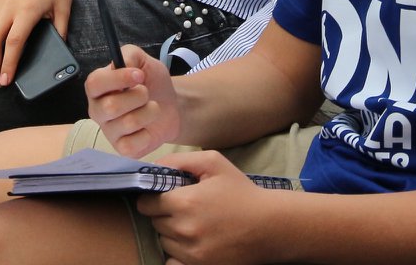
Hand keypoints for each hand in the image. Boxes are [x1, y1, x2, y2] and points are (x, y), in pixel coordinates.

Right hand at [85, 44, 178, 157]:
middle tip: (147, 92)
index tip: (139, 75)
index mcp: (98, 87)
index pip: (95, 83)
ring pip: (127, 123)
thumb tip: (120, 65)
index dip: (117, 79)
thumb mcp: (143, 61)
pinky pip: (132, 145)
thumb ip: (130, 56)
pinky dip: (147, 134)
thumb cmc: (151, 82)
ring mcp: (109, 131)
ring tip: (152, 108)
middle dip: (137, 97)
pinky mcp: (122, 148)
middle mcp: (98, 110)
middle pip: (110, 107)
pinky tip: (148, 127)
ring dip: (148, 112)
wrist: (171, 105)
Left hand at [137, 151, 280, 264]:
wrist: (270, 226)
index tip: (164, 195)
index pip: (146, 204)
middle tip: (184, 208)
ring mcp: (192, 253)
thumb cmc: (241, 192)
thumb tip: (152, 167)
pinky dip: (177, 254)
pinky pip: (172, 262)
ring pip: (163, 242)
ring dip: (171, 234)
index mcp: (185, 202)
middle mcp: (184, 230)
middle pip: (154, 223)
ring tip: (193, 224)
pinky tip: (191, 243)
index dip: (152, 197)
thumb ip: (179, 161)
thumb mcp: (213, 163)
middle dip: (164, 214)